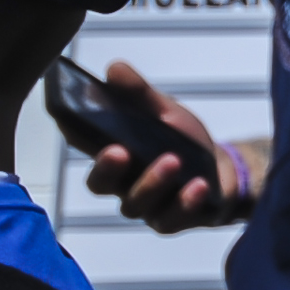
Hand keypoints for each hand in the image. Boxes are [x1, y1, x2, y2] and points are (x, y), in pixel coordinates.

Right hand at [76, 61, 241, 232]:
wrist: (222, 172)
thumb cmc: (182, 142)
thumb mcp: (166, 113)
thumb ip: (140, 95)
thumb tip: (114, 68)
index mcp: (114, 154)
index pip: (83, 144)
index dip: (72, 131)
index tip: (67, 116)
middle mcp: (121, 184)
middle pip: (100, 182)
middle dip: (106, 168)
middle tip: (118, 151)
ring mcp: (144, 206)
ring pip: (136, 202)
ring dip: (153, 181)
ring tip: (173, 160)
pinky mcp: (169, 221)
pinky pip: (171, 218)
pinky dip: (185, 202)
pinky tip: (197, 186)